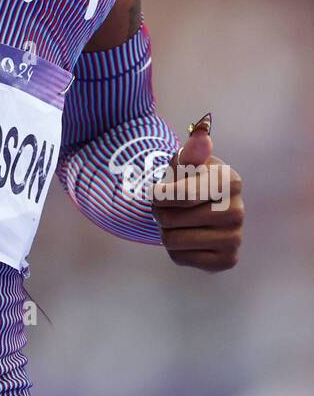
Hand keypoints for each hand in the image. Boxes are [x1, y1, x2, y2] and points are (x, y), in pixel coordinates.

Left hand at [150, 114, 243, 271]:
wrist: (197, 208)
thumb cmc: (188, 179)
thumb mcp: (185, 161)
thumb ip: (190, 150)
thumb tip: (201, 135)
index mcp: (231, 180)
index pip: (182, 195)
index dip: (159, 195)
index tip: (156, 191)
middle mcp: (238, 211)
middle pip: (171, 219)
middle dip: (158, 213)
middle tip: (164, 207)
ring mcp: (235, 237)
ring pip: (172, 241)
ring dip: (165, 231)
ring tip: (175, 222)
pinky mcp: (228, 260)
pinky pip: (181, 258)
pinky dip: (175, 249)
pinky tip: (187, 238)